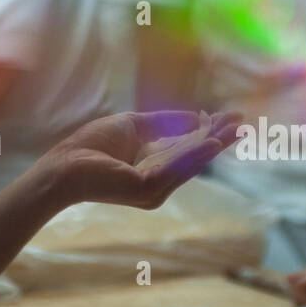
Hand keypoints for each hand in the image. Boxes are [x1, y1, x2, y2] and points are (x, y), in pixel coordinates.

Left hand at [41, 110, 239, 209]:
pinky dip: (195, 153)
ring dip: (213, 143)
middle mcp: (158, 185)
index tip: (227, 118)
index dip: (208, 134)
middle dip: (218, 138)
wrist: (64, 167)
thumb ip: (163, 123)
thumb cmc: (92, 146)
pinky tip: (212, 142)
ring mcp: (154, 190)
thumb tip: (195, 116)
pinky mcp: (146, 188)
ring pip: (189, 162)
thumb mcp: (133, 126)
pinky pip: (176, 167)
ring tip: (234, 128)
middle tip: (242, 122)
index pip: (187, 151)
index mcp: (155, 171)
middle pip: (194, 158)